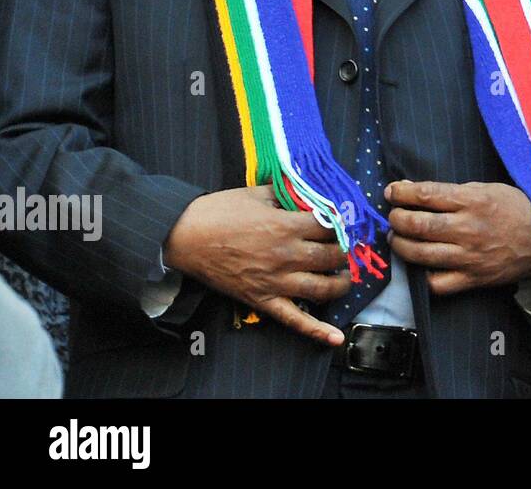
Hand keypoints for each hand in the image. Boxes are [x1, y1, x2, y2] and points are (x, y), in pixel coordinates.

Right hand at [162, 185, 350, 345]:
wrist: (184, 236)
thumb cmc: (219, 212)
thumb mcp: (257, 193)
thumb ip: (286, 193)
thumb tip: (308, 192)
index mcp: (286, 226)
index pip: (330, 227)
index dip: (340, 224)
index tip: (342, 224)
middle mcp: (285, 256)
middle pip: (331, 257)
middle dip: (343, 253)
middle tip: (345, 249)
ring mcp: (275, 282)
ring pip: (322, 289)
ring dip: (340, 285)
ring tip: (344, 278)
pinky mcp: (262, 301)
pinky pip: (294, 320)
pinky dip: (317, 331)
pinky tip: (335, 338)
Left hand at [386, 180, 530, 295]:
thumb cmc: (516, 209)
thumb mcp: (488, 189)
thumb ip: (455, 192)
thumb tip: (420, 194)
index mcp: (473, 201)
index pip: (426, 195)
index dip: (402, 192)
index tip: (392, 191)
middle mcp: (468, 229)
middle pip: (418, 225)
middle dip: (397, 219)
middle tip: (394, 216)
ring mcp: (469, 257)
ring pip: (421, 254)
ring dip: (401, 245)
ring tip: (397, 238)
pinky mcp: (472, 279)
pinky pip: (437, 283)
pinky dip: (423, 275)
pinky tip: (420, 265)